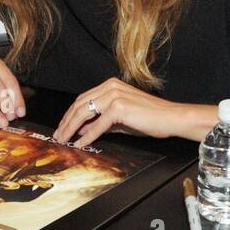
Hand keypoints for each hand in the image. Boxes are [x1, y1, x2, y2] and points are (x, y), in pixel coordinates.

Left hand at [53, 76, 185, 146]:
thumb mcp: (121, 118)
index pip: (83, 99)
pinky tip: (80, 144)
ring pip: (84, 113)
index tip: (62, 127)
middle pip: (80, 105)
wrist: (171, 118)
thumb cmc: (151, 118)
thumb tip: (80, 129)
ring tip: (63, 140)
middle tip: (58, 136)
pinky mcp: (119, 108)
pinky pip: (97, 125)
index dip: (70, 115)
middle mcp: (110, 87)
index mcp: (110, 85)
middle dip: (66, 122)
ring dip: (71, 129)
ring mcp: (114, 96)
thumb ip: (101, 121)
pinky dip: (87, 136)